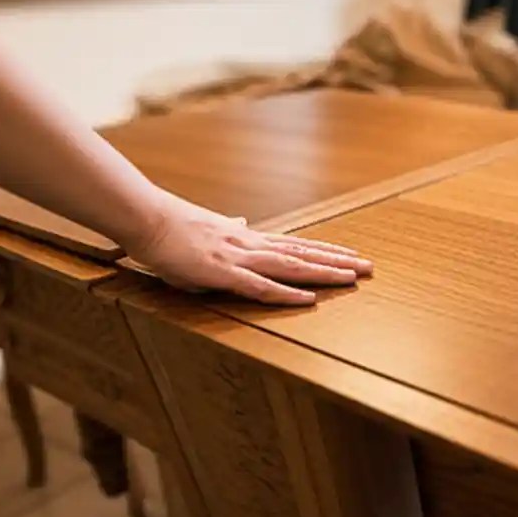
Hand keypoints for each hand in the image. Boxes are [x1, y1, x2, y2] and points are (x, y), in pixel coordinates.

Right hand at [125, 191, 372, 305]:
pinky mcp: (223, 273)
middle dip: (338, 262)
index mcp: (248, 238)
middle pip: (304, 253)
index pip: (296, 245)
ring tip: (352, 279)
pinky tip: (308, 298)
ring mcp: (239, 258)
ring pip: (291, 267)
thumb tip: (244, 221)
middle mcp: (252, 245)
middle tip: (369, 268)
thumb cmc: (174, 227)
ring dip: (323, 273)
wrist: (148, 218)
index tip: (351, 255)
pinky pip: (260, 287)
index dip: (325, 250)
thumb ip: (230, 228)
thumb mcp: (209, 227)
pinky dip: (286, 293)